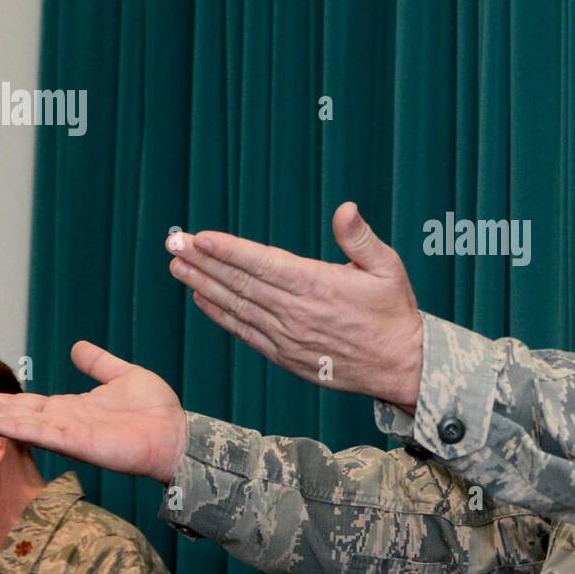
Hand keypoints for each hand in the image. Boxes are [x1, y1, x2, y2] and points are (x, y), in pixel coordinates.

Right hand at [0, 342, 187, 483]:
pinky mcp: (78, 442)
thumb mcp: (124, 376)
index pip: (26, 404)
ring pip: (20, 423)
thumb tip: (78, 347)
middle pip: (14, 414)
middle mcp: (63, 422)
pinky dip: (16, 425)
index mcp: (71, 408)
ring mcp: (68, 434)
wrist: (177, 433)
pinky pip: (41, 431)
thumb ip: (99, 364)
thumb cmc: (156, 411)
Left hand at [166, 201, 422, 410]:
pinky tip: (202, 300)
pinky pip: (245, 333)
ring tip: (177, 266)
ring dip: (204, 285)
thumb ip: (360, 237)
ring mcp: (287, 337)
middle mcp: (296, 313)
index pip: (263, 264)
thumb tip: (345, 207)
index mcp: (318, 286)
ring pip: (237, 307)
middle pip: (240, 283)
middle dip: (203, 261)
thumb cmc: (394, 312)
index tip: (201, 237)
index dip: (229, 250)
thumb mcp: (388, 267)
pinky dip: (221, 316)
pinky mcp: (285, 356)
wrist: (400, 366)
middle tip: (174, 243)